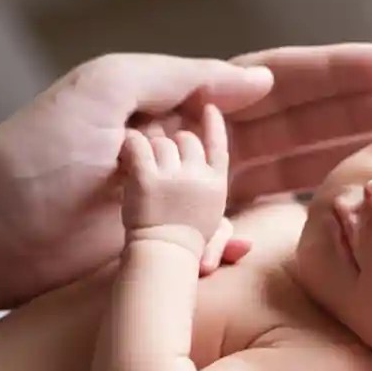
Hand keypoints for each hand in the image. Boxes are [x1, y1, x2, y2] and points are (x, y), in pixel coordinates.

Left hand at [0, 45, 371, 306]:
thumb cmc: (31, 159)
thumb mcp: (101, 92)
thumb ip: (177, 80)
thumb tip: (253, 79)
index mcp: (184, 100)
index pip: (275, 79)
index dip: (335, 73)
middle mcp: (201, 144)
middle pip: (297, 122)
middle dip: (357, 112)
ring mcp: (201, 195)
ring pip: (287, 173)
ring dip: (339, 161)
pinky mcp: (191, 245)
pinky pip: (256, 230)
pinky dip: (294, 227)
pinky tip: (333, 224)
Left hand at [120, 105, 228, 248]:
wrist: (158, 261)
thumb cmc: (183, 252)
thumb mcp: (213, 240)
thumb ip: (226, 233)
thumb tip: (246, 246)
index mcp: (216, 186)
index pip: (218, 146)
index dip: (214, 126)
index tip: (209, 109)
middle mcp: (198, 177)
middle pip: (186, 140)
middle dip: (171, 143)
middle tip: (156, 158)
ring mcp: (173, 176)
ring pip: (162, 142)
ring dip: (148, 149)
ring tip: (140, 167)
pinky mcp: (147, 178)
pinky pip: (138, 145)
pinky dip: (129, 146)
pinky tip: (125, 155)